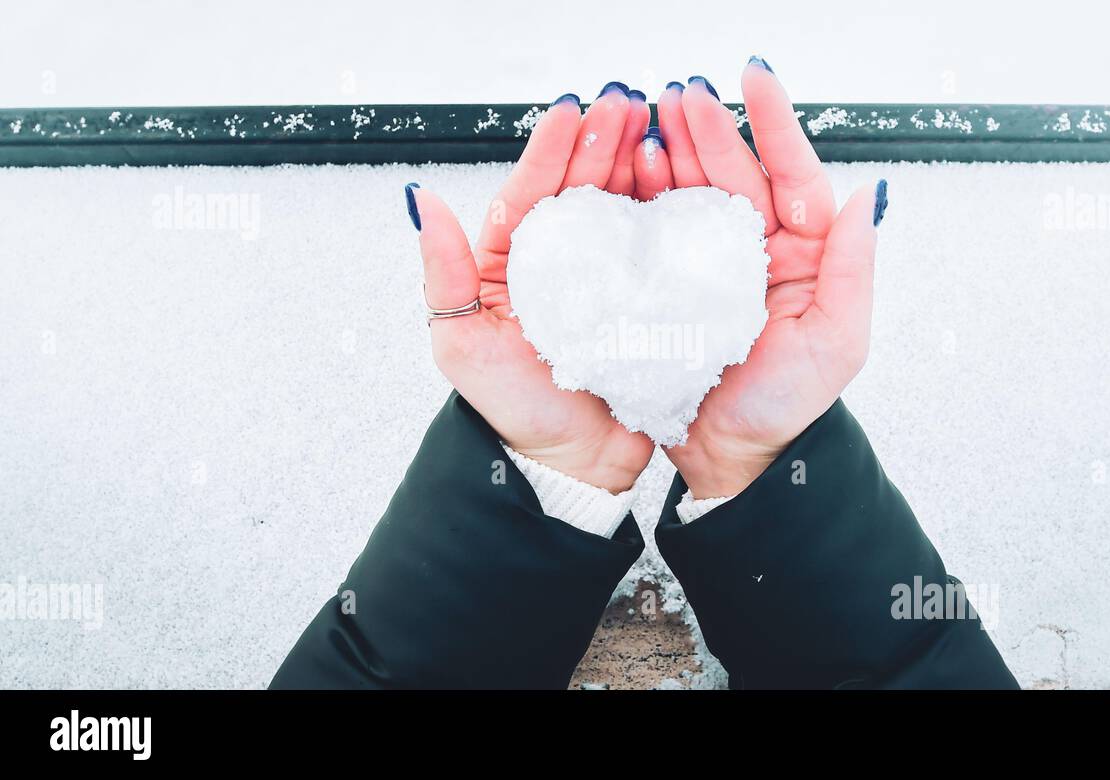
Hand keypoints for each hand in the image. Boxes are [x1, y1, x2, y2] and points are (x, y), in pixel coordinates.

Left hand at [408, 84, 654, 492]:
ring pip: (622, 208)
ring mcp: (606, 281)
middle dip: (602, 141)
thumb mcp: (462, 342)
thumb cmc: (512, 409)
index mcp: (512, 264)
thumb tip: (421, 203)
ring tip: (657, 128)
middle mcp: (560, 265)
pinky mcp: (645, 302)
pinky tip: (685, 183)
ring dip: (639, 165)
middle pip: (581, 189)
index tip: (572, 111)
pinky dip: (670, 213)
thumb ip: (444, 273)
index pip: (532, 192)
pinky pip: (657, 249)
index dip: (552, 150)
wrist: (570, 465)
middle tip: (625, 102)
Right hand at [640, 61, 883, 497]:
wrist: (732, 458)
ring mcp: (707, 265)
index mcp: (799, 254)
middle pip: (733, 173)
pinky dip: (641, 197)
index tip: (755, 78)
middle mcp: (753, 250)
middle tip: (681, 94)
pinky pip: (654, 230)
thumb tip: (866, 194)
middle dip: (709, 128)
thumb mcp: (837, 339)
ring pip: (690, 192)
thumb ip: (852, 267)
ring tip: (649, 123)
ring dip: (671, 152)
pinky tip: (629, 171)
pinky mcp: (667, 285)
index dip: (775, 124)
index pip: (791, 173)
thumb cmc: (787, 406)